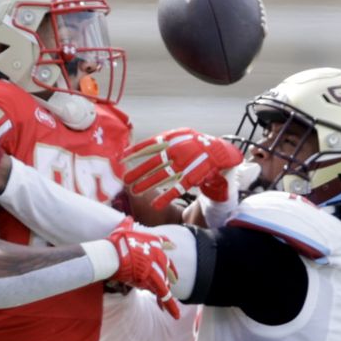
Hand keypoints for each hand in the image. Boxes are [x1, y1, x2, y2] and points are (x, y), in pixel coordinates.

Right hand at [105, 218, 180, 318]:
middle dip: (171, 273)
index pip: (163, 242)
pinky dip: (167, 304)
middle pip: (167, 265)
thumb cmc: (115, 242)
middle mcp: (156, 254)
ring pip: (165, 283)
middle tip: (175, 279)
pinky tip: (174, 314)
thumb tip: (127, 218)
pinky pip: (161, 293)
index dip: (168, 244)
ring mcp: (154, 268)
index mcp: (151, 241)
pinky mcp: (150, 280)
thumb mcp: (123, 229)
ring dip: (169, 295)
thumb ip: (126, 224)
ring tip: (174, 308)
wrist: (112, 254)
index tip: (173, 246)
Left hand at [121, 129, 245, 207]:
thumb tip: (142, 147)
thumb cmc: (195, 143)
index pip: (149, 146)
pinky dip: (166, 197)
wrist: (219, 150)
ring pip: (163, 176)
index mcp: (172, 140)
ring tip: (134, 191)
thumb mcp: (179, 135)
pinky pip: (177, 189)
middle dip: (138, 171)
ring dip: (148, 184)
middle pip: (153, 163)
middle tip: (124, 180)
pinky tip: (155, 205)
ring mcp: (185, 164)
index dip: (133, 152)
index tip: (121, 159)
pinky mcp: (193, 177)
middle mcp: (177, 151)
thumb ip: (163, 141)